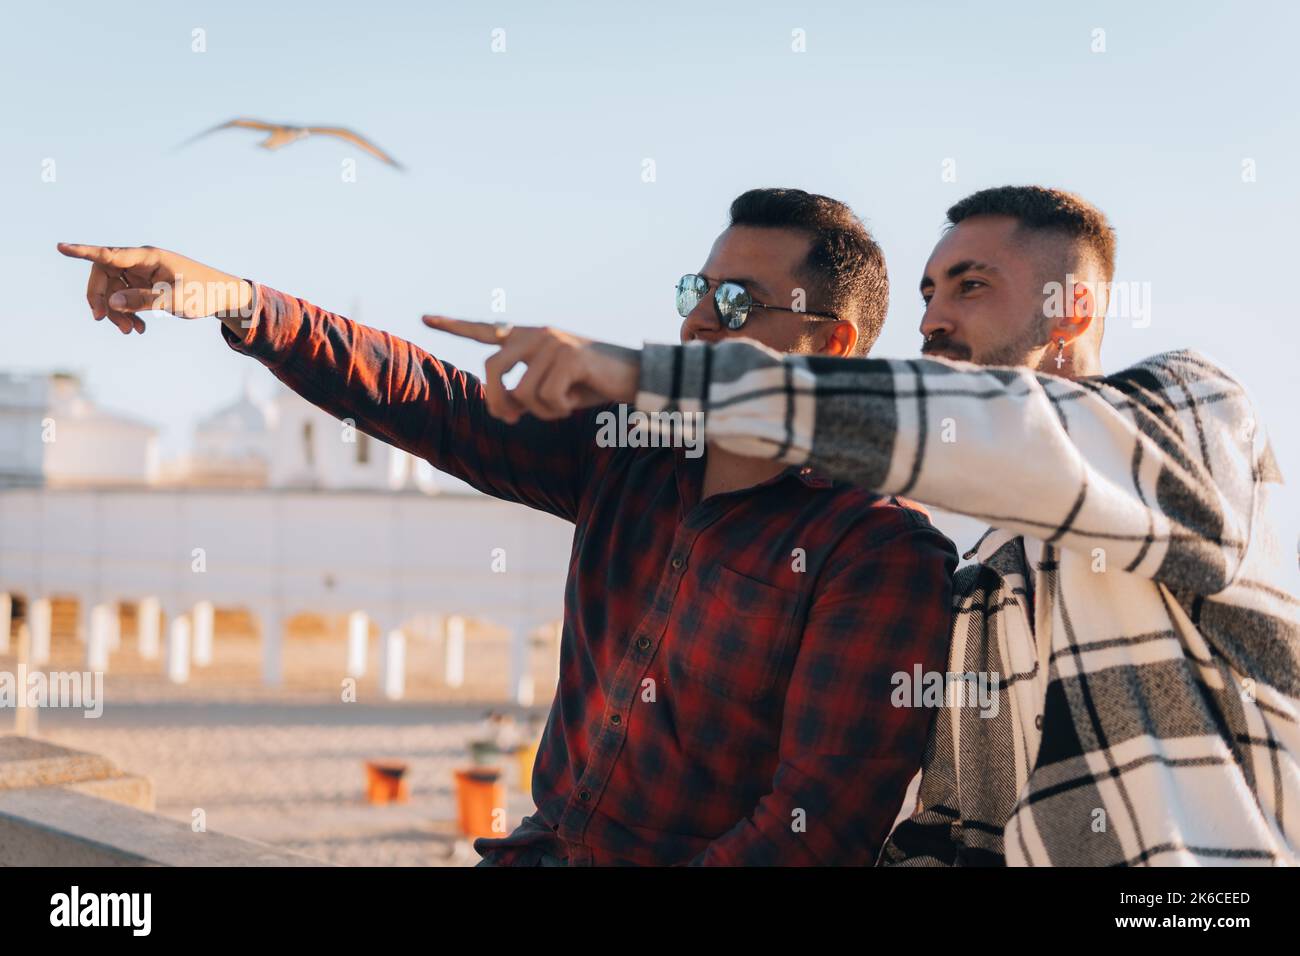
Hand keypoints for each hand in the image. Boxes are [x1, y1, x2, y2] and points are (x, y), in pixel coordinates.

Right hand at [56, 242, 252, 334]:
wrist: (222, 297)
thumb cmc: (204, 293)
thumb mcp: (177, 300)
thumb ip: (144, 300)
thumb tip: (112, 302)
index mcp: (148, 257)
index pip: (109, 254)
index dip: (83, 252)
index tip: (60, 247)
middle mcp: (141, 262)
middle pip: (103, 275)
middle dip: (101, 299)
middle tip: (103, 321)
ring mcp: (141, 273)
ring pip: (113, 290)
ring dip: (116, 311)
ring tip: (132, 331)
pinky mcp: (145, 285)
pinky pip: (124, 297)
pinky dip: (127, 313)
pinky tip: (137, 329)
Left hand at [422, 316, 639, 423]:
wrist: (635, 376)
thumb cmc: (591, 384)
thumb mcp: (551, 388)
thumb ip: (523, 390)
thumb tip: (502, 408)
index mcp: (529, 337)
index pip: (486, 330)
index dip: (455, 326)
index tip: (425, 317)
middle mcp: (537, 334)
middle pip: (491, 369)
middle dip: (496, 401)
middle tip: (509, 420)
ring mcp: (552, 342)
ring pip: (522, 393)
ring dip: (541, 411)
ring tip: (564, 405)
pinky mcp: (569, 356)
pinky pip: (546, 399)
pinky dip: (559, 411)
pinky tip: (577, 401)